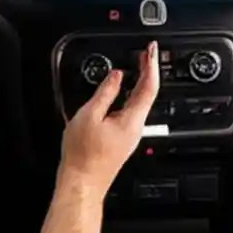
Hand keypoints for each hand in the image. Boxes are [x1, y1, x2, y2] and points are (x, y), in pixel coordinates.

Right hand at [59, 41, 159, 192]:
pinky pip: (130, 111)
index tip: (152, 49)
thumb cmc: (83, 156)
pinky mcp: (121, 139)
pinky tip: (123, 90)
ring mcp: (129, 134)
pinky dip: (130, 95)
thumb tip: (115, 76)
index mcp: (132, 120)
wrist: (81, 182)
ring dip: (139, 82)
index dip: (151, 65)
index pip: (149, 86)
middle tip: (146, 53)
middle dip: (147, 70)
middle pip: (147, 93)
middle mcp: (135, 128)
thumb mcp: (89, 115)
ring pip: (139, 102)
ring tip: (137, 66)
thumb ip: (105, 93)